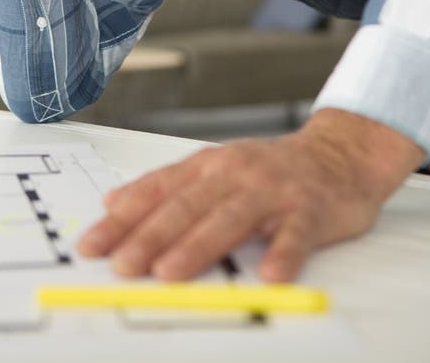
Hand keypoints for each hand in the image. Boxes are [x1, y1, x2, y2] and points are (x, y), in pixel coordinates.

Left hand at [78, 110, 423, 281]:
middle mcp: (235, 173)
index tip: (92, 243)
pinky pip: (295, 234)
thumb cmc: (269, 170)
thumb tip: (114, 201)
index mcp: (208, 165)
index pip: (156, 191)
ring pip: (231, 218)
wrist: (338, 154)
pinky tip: (270, 276)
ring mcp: (272, 190)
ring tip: (170, 272)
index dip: (122, 218)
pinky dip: (283, 254)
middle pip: (187, 206)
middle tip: (122, 263)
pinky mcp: (310, 209)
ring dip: (199, 245)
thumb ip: (167, 185)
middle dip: (150, 235)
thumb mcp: (214, 168)